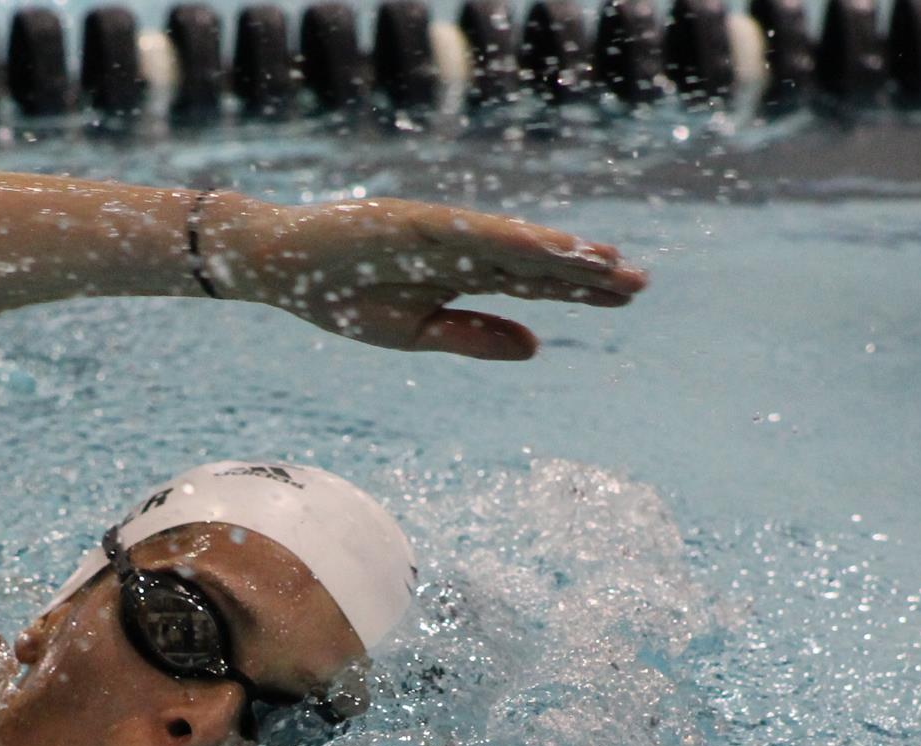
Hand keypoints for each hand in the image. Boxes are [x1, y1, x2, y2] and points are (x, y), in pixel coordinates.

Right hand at [211, 194, 647, 360]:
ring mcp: (440, 232)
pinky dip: (510, 239)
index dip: (577, 292)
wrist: (281, 268)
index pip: (532, 284)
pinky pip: (470, 233)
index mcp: (462, 276)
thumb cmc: (342, 296)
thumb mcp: (416, 331)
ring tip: (607, 262)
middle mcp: (461, 248)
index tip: (624, 298)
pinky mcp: (414, 222)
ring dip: (559, 253)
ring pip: (513, 244)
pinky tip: (548, 247)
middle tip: (640, 281)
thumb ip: (473, 336)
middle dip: (584, 272)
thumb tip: (536, 347)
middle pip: (534, 262)